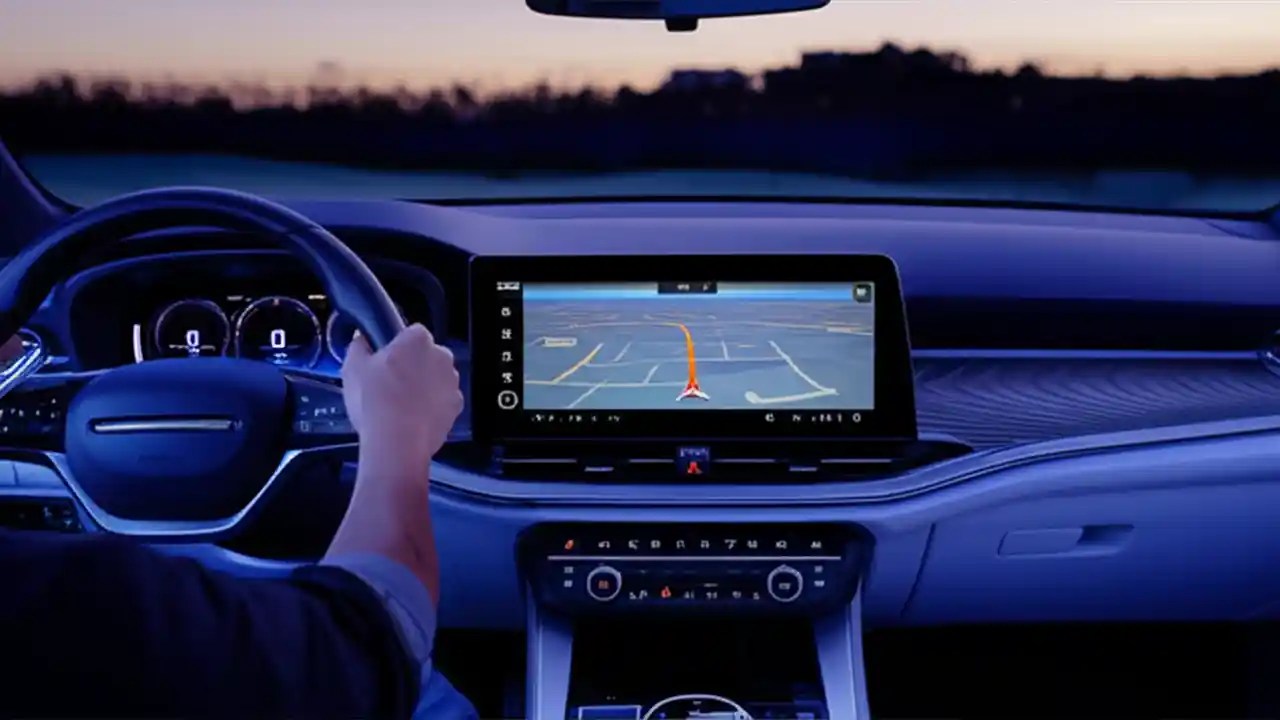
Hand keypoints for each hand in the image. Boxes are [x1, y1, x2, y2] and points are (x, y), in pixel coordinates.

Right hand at [341, 323, 462, 470]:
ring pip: (437, 379)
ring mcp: (452, 383)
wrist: (398, 442)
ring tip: (400, 405)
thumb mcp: (352, 368)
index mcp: (418, 340)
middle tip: (390, 384)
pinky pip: (442, 401)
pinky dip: (432, 407)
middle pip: (427, 355)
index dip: (397, 346)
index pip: (411, 332)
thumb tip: (361, 340)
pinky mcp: (456, 408)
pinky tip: (414, 419)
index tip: (385, 361)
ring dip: (424, 386)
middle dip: (413, 365)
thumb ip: (358, 347)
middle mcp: (442, 356)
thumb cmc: (374, 399)